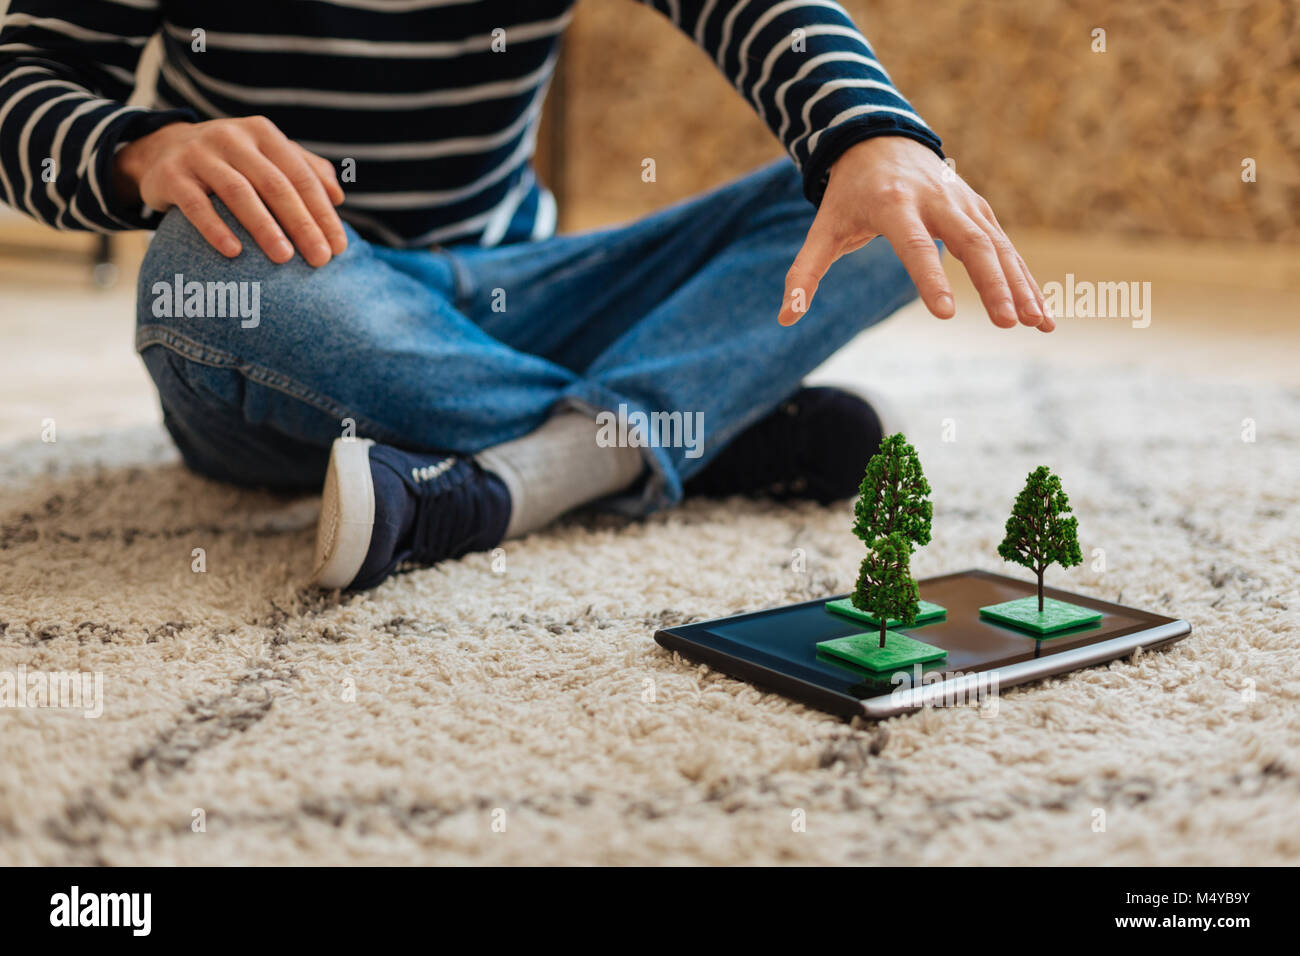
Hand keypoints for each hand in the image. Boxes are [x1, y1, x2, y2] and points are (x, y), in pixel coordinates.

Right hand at [113, 117, 347, 266]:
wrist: (161, 150)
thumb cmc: (230, 161)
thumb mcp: (265, 155)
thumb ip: (304, 169)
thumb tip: (338, 196)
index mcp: (262, 133)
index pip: (301, 176)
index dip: (322, 212)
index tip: (339, 247)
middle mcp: (232, 138)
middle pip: (275, 184)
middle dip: (302, 224)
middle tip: (321, 259)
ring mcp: (199, 154)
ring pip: (238, 192)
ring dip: (264, 227)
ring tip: (284, 258)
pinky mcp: (171, 175)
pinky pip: (196, 205)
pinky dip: (216, 228)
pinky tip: (234, 252)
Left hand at [778, 136, 1052, 331]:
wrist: (879, 138)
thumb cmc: (847, 194)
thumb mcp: (822, 229)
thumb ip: (804, 274)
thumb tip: (785, 318)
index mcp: (894, 204)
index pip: (915, 246)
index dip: (931, 279)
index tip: (946, 315)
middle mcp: (936, 200)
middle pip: (972, 244)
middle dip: (993, 285)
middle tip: (1007, 324)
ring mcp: (963, 202)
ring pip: (998, 246)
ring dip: (1020, 286)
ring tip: (1037, 326)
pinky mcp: (979, 208)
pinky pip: (1006, 246)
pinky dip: (1024, 278)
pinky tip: (1039, 311)